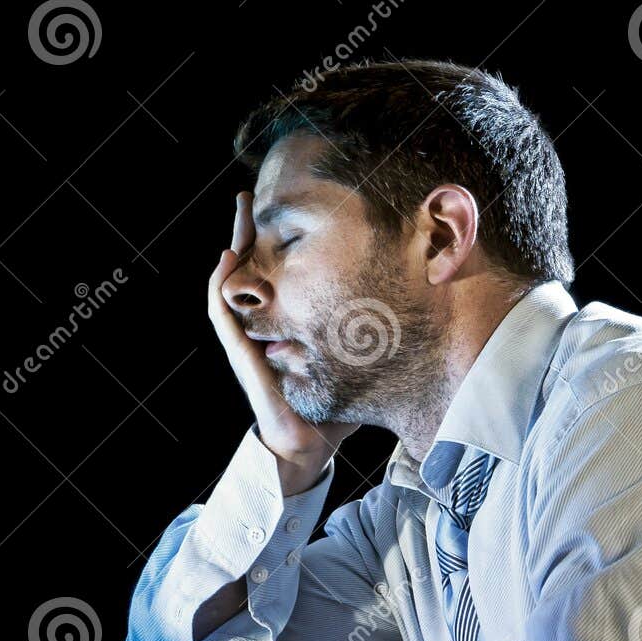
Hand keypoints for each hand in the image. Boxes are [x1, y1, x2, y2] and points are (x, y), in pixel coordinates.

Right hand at [209, 191, 356, 494]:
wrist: (309, 445)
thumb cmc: (333, 410)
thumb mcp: (358, 363)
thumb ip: (373, 342)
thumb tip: (418, 316)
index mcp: (286, 324)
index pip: (278, 274)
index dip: (278, 241)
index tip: (288, 208)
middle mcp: (264, 326)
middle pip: (252, 268)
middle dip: (251, 230)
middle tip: (251, 195)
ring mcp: (250, 340)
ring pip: (233, 283)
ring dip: (233, 246)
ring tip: (238, 213)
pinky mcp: (244, 355)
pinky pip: (224, 315)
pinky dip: (222, 287)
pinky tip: (226, 260)